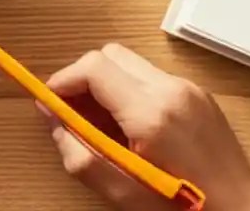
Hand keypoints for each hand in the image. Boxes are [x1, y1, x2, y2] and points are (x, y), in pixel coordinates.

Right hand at [44, 44, 249, 210]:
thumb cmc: (185, 210)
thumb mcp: (122, 194)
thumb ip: (81, 156)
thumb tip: (53, 120)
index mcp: (151, 113)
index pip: (94, 67)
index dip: (64, 80)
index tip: (50, 101)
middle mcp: (172, 90)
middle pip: (111, 55)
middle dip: (84, 78)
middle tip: (72, 114)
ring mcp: (189, 89)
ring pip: (132, 63)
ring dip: (108, 84)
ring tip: (102, 126)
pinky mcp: (199, 94)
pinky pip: (153, 78)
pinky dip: (132, 91)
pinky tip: (131, 128)